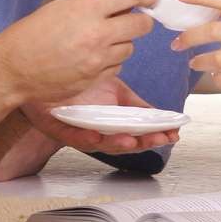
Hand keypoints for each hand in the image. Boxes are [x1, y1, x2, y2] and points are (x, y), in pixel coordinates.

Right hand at [3, 0, 155, 103]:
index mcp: (87, 10)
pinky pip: (117, 66)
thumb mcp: (62, 7)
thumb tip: (122, 5)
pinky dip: (111, 60)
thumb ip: (94, 5)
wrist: (13, 69)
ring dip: (123, 42)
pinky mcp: (95, 79)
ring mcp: (97, 60)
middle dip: (142, 19)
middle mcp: (97, 35)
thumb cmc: (32, 34)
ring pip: (130, 48)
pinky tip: (93, 57)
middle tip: (134, 18)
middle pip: (142, 25)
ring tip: (102, 39)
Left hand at [22, 75, 181, 154]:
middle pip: (124, 143)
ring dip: (117, 144)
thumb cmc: (81, 87)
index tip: (174, 134)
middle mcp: (99, 131)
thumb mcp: (115, 91)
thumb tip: (161, 113)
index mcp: (114, 124)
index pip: (139, 134)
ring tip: (132, 140)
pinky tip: (95, 136)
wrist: (46, 77)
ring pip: (101, 144)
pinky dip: (85, 139)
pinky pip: (73, 138)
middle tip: (160, 139)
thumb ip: (136, 104)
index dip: (156, 136)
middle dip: (144, 143)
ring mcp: (80, 132)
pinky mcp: (60, 130)